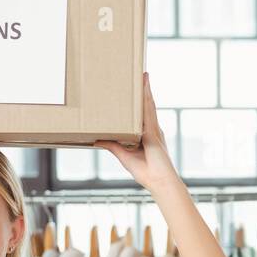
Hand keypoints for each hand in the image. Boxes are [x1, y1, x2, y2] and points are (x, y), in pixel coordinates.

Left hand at [96, 72, 179, 190]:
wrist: (159, 181)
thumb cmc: (146, 172)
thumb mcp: (123, 156)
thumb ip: (113, 146)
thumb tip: (97, 140)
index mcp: (148, 135)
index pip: (143, 115)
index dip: (142, 101)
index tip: (138, 89)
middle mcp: (153, 130)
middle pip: (148, 106)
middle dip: (146, 90)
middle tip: (142, 75)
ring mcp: (154, 130)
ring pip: (149, 105)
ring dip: (146, 90)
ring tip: (143, 75)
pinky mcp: (153, 132)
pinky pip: (148, 112)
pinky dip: (146, 99)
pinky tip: (144, 89)